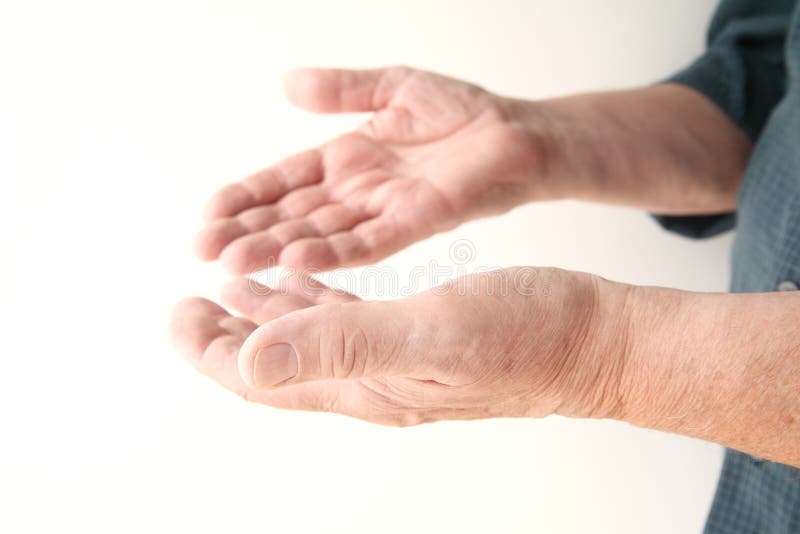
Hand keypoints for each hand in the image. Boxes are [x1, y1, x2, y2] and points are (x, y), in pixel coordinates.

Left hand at [169, 268, 630, 424]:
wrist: (594, 341)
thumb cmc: (529, 338)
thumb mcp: (432, 332)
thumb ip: (341, 343)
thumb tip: (249, 360)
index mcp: (366, 384)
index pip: (265, 378)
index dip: (212, 352)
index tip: (177, 315)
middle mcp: (373, 379)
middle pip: (277, 364)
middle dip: (225, 337)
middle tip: (188, 303)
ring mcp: (397, 358)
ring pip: (311, 339)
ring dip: (265, 316)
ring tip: (231, 287)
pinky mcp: (421, 333)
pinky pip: (350, 319)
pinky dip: (317, 299)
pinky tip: (307, 278)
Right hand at [195, 67, 551, 272]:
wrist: (520, 133)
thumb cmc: (464, 112)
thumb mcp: (393, 87)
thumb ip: (343, 89)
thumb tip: (289, 83)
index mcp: (348, 160)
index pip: (285, 180)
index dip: (247, 196)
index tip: (207, 213)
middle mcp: (360, 192)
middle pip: (294, 213)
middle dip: (247, 231)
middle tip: (201, 250)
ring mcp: (387, 209)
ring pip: (322, 232)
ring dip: (277, 247)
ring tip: (233, 263)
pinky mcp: (421, 219)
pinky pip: (371, 239)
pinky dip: (334, 250)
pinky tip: (297, 261)